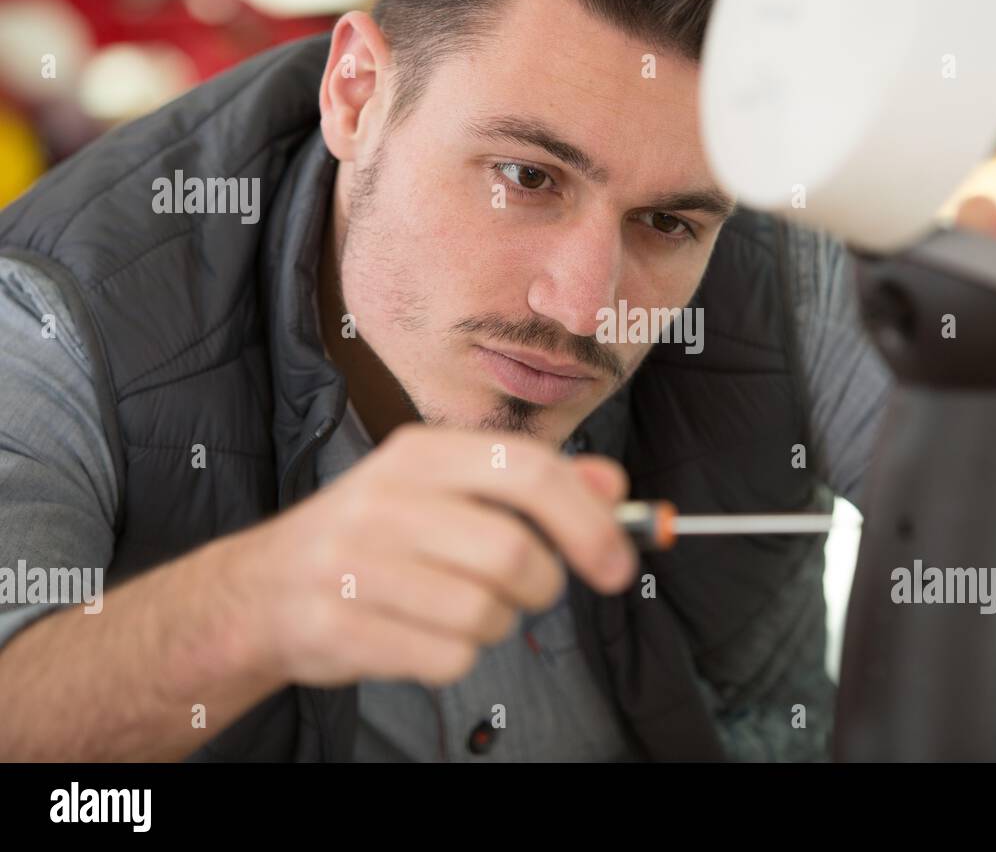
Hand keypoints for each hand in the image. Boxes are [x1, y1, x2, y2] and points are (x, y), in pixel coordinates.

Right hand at [231, 424, 636, 686]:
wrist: (262, 588)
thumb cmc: (378, 537)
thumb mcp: (448, 490)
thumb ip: (535, 484)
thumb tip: (613, 487)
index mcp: (420, 453)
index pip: (529, 471)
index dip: (589, 521)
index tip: (617, 564)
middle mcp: (383, 498)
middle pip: (512, 552)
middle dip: (540, 585)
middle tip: (525, 590)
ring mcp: (352, 562)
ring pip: (484, 613)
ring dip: (495, 625)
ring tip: (458, 609)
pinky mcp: (336, 625)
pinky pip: (446, 659)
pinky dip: (454, 658)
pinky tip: (421, 635)